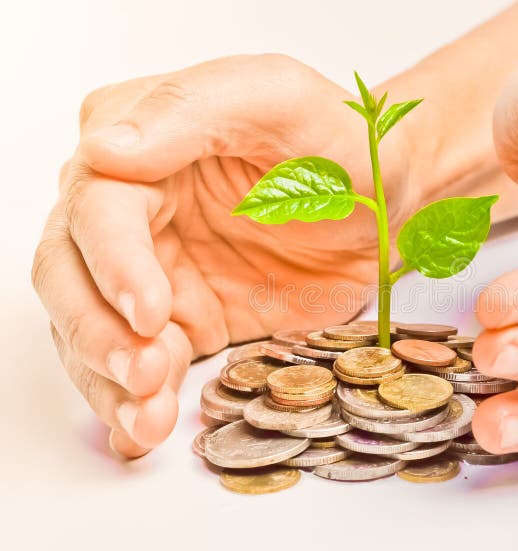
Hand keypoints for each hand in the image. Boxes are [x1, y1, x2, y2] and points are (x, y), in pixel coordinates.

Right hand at [32, 55, 418, 457]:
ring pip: (96, 330)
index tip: (151, 312)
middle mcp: (133, 211)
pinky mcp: (187, 320)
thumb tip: (103, 151)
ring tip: (145, 420)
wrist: (392, 199)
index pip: (95, 207)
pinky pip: (145, 364)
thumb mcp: (279, 98)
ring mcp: (156, 271)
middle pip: (72, 275)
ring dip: (110, 381)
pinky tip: (142, 431)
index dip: (112, 264)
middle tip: (143, 373)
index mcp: (140, 144)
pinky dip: (137, 402)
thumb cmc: (342, 139)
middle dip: (97, 332)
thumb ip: (192, 111)